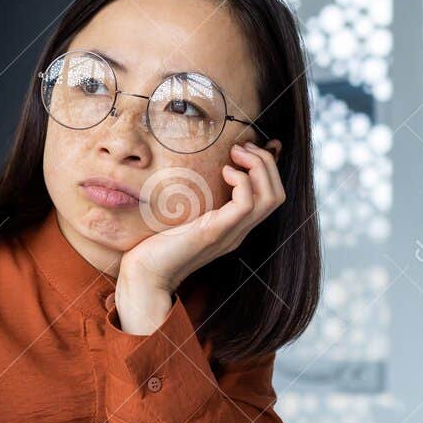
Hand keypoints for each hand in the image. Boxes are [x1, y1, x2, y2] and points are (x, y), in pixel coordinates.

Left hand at [119, 139, 284, 294]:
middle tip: (242, 147)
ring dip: (259, 166)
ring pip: (270, 198)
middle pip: (277, 195)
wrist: (145, 275)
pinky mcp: (215, 233)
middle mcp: (239, 231)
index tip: (244, 149)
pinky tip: (223, 172)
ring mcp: (230, 233)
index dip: (267, 168)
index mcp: (234, 227)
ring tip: (236, 154)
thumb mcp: (185, 215)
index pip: (271, 197)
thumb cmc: (157, 245)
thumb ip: (198, 200)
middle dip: (266, 162)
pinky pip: (246, 204)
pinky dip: (241, 180)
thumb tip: (198, 173)